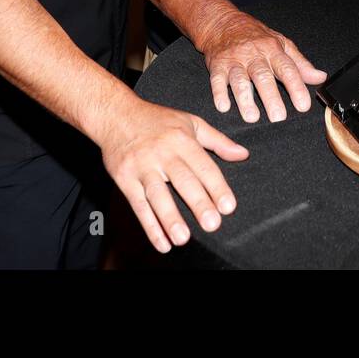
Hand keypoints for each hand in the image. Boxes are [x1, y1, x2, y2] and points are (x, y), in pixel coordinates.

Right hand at [100, 98, 247, 253]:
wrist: (115, 115)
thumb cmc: (157, 120)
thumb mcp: (190, 122)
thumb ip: (218, 141)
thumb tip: (243, 154)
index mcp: (182, 140)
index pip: (203, 166)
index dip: (216, 187)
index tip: (228, 207)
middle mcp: (162, 153)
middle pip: (182, 181)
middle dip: (198, 203)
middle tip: (212, 224)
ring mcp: (142, 166)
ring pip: (157, 194)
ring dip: (170, 218)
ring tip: (183, 238)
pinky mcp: (125, 178)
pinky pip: (138, 205)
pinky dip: (150, 226)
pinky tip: (162, 243)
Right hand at [200, 12, 326, 122]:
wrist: (223, 23)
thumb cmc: (256, 36)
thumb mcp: (282, 44)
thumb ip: (301, 64)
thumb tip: (320, 77)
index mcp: (273, 50)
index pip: (287, 69)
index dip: (296, 87)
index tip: (303, 105)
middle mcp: (254, 55)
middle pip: (263, 76)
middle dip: (270, 97)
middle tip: (278, 117)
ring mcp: (234, 60)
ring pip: (240, 80)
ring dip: (245, 98)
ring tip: (252, 116)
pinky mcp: (217, 66)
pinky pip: (217, 79)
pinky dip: (219, 93)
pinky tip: (224, 106)